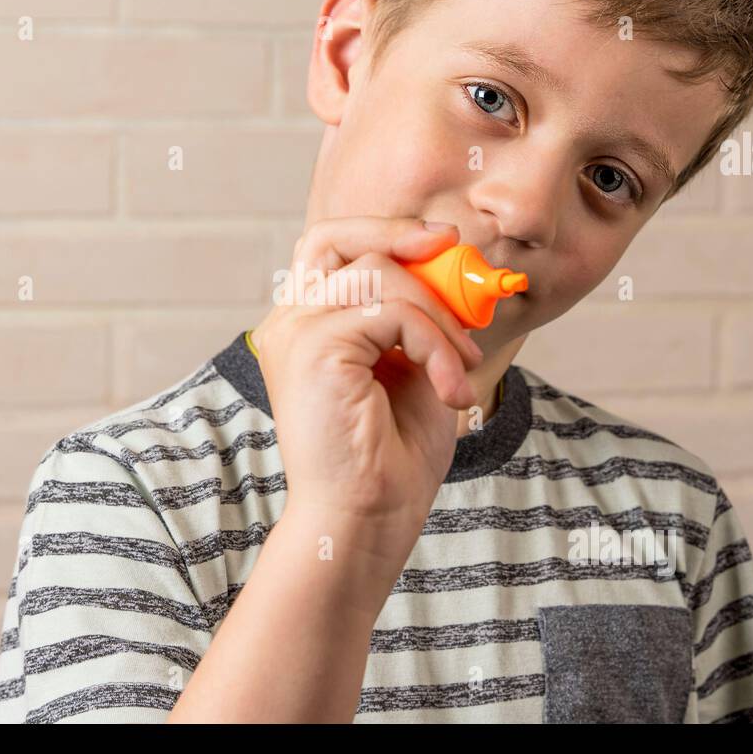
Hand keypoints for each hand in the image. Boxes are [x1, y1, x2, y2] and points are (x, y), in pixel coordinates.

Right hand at [253, 216, 483, 550]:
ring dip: (438, 318)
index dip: (383, 233)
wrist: (366, 520)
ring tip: (462, 369)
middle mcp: (290, 325)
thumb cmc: (390, 460)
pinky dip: (435, 344)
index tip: (440, 242)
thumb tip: (449, 266)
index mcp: (306, 330)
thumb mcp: (415, 370)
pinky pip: (393, 311)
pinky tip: (449, 388)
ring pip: (379, 274)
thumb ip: (419, 318)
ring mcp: (296, 332)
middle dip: (398, 234)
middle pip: (335, 238)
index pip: (331, 251)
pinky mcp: (314, 346)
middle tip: (450, 248)